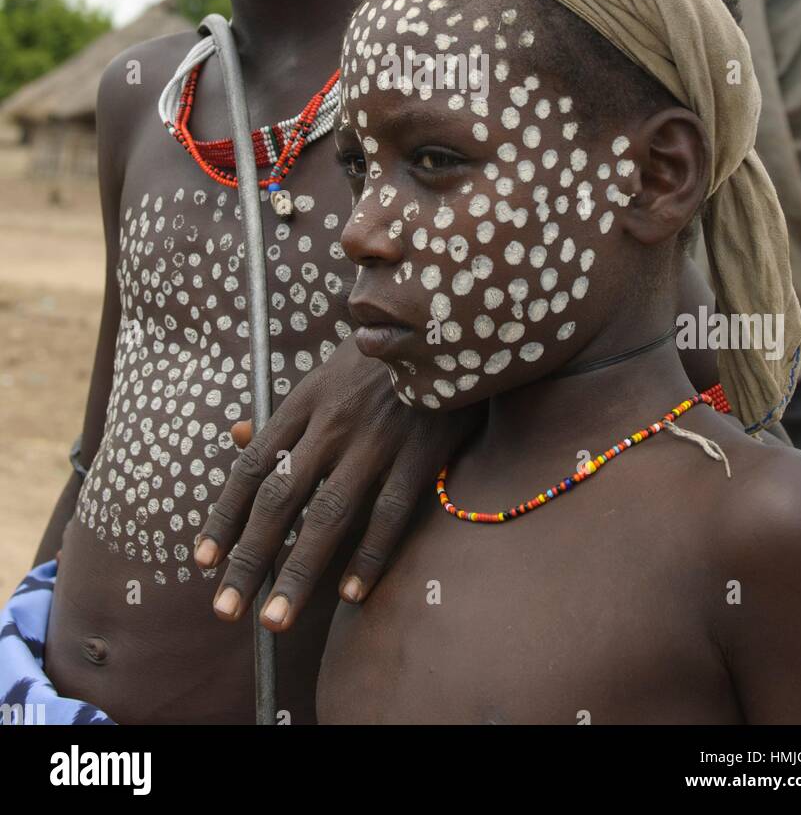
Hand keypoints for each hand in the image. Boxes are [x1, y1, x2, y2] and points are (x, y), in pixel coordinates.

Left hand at [193, 335, 482, 629]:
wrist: (452, 324)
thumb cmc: (384, 358)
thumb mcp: (327, 372)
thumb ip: (285, 412)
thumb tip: (234, 433)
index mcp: (306, 400)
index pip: (252, 465)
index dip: (225, 515)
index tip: (203, 560)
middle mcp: (334, 422)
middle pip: (280, 498)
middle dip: (248, 558)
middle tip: (225, 612)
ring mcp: (378, 438)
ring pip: (329, 514)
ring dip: (298, 571)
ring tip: (275, 619)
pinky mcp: (422, 450)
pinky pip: (390, 512)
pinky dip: (369, 555)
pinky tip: (350, 594)